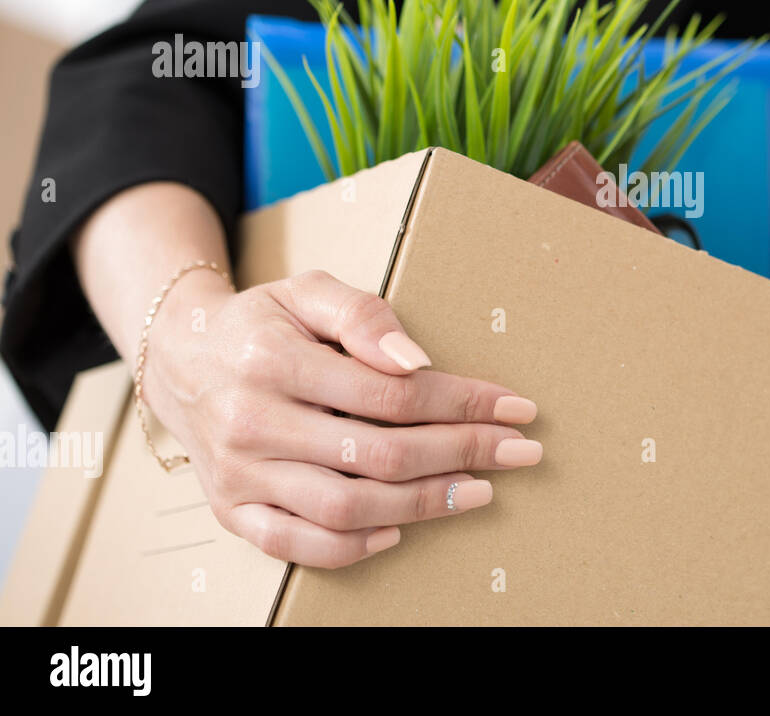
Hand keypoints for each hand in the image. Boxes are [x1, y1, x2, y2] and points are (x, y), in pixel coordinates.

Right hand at [141, 268, 540, 567]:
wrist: (181, 358)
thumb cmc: (261, 323)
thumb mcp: (307, 290)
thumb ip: (363, 316)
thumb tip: (418, 361)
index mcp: (273, 360)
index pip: (391, 395)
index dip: (462, 405)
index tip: (516, 409)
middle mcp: (252, 422)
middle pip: (378, 455)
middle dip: (462, 454)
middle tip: (520, 452)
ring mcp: (239, 474)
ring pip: (345, 507)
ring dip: (424, 505)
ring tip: (480, 490)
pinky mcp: (231, 510)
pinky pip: (296, 545)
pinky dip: (353, 547)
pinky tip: (401, 528)